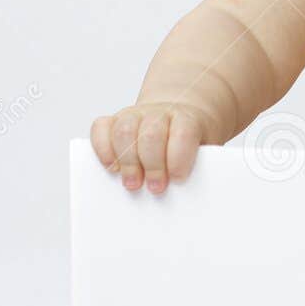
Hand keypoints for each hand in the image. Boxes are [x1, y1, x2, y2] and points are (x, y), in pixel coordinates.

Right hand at [90, 102, 210, 192]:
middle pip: (151, 134)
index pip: (183, 133)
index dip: (179, 158)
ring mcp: (135, 114)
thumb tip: (183, 192)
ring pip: (125, 131)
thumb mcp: (203, 150)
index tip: (178, 179)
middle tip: (155, 188)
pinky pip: (101, 128)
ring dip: (128, 162)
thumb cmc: (189, 142)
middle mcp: (159, 113)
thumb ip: (197, 165)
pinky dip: (102, 149)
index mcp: (187, 119)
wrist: (179, 116)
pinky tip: (112, 167)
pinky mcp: (114, 120)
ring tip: (133, 183)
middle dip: (152, 165)